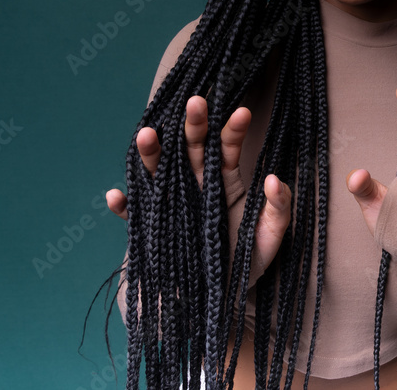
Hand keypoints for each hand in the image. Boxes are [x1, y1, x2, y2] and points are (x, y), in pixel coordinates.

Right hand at [106, 96, 291, 278]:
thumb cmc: (248, 259)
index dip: (232, 130)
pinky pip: (135, 215)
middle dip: (193, 125)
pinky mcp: (153, 229)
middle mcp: (196, 186)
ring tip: (146, 134)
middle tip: (196, 101)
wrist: (222, 295)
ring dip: (151, 154)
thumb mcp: (271, 236)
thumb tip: (275, 179)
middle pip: (191, 149)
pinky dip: (124, 207)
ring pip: (159, 173)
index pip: (226, 149)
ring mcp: (173, 205)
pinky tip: (116, 196)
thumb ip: (280, 208)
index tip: (241, 112)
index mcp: (225, 182)